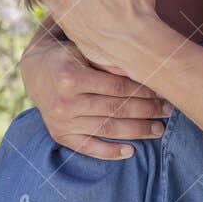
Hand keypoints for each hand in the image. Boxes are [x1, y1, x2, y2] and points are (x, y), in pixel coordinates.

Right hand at [19, 29, 169, 160]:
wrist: (34, 71)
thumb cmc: (68, 55)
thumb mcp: (84, 49)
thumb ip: (108, 60)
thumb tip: (146, 67)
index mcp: (71, 77)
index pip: (118, 87)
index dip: (144, 91)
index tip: (163, 92)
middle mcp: (65, 102)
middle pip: (116, 109)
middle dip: (147, 111)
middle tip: (168, 112)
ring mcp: (62, 122)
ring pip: (107, 129)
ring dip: (137, 131)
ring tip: (158, 130)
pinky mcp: (60, 135)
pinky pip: (88, 147)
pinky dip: (110, 152)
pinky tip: (130, 152)